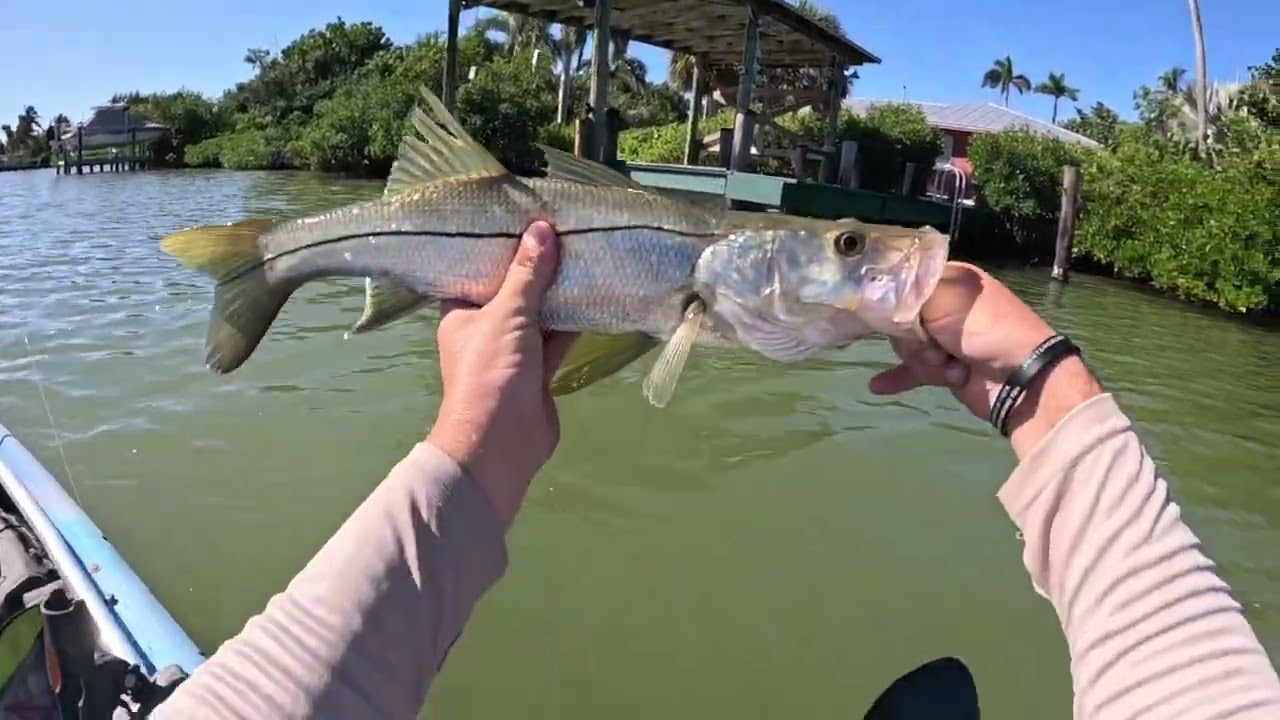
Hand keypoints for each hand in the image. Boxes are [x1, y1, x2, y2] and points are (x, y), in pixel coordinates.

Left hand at [426, 221, 577, 530]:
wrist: (502, 442)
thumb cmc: (490, 372)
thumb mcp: (507, 314)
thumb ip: (526, 274)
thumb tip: (540, 228)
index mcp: (460, 312)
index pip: (476, 270)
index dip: (497, 245)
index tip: (520, 216)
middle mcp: (484, 328)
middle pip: (512, 289)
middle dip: (535, 265)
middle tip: (560, 226)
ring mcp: (513, 350)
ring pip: (539, 313)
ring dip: (558, 291)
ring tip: (583, 251)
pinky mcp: (539, 370)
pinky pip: (557, 337)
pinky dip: (573, 319)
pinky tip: (595, 292)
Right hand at [868, 262, 1101, 458]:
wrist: (1022, 380)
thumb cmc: (984, 330)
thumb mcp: (944, 300)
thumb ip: (905, 294)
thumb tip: (872, 291)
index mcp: (951, 280)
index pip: (905, 281)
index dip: (894, 297)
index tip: (885, 310)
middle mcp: (946, 306)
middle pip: (901, 319)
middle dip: (913, 339)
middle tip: (935, 345)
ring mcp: (946, 339)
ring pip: (908, 348)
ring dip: (924, 361)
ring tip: (949, 367)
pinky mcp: (945, 368)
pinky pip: (912, 372)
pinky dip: (899, 377)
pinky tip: (877, 386)